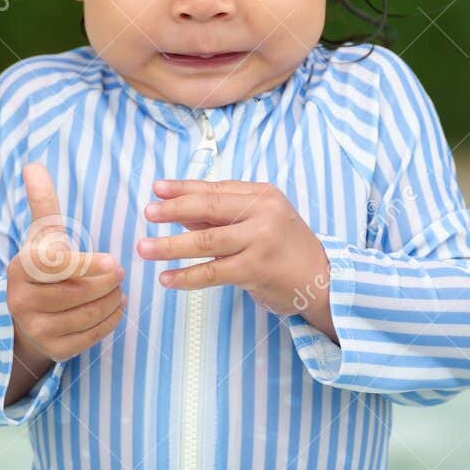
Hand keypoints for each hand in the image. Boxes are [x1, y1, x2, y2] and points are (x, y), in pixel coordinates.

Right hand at [6, 162, 126, 364]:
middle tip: (120, 272)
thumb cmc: (43, 267)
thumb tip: (33, 166)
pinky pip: (90, 337)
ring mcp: (36, 328)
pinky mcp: (53, 350)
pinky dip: (109, 321)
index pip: (56, 267)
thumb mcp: (43, 236)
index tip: (113, 261)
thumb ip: (43, 203)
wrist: (25, 316)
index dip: (86, 265)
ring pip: (86, 315)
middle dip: (106, 283)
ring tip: (118, 289)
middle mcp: (21, 300)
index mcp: (21, 268)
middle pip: (76, 293)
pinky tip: (115, 307)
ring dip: (111, 300)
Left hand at [135, 179, 331, 321]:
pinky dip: (186, 277)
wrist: (324, 281)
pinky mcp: (256, 268)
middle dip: (172, 210)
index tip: (157, 189)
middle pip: (207, 208)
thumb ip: (223, 216)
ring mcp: (260, 240)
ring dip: (170, 246)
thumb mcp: (260, 222)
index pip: (214, 189)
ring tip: (145, 248)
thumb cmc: (287, 249)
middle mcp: (262, 212)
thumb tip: (180, 213)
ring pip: (205, 241)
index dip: (183, 188)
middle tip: (148, 213)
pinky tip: (167, 279)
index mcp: (261, 194)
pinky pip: (212, 272)